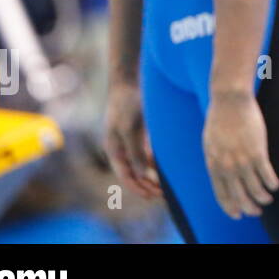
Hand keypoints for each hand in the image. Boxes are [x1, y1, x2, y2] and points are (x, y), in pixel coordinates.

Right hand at [104, 80, 160, 199]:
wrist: (126, 81)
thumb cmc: (127, 104)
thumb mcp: (131, 129)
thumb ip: (135, 152)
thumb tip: (140, 175)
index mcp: (114, 149)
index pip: (126, 176)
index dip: (139, 188)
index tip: (152, 196)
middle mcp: (119, 148)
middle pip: (132, 173)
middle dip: (146, 185)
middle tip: (163, 195)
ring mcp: (126, 141)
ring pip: (138, 165)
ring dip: (150, 176)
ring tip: (164, 185)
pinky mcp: (135, 133)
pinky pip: (143, 153)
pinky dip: (151, 162)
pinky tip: (162, 167)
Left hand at [203, 90, 278, 218]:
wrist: (230, 100)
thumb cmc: (219, 118)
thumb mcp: (210, 143)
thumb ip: (215, 160)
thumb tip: (220, 172)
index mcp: (214, 165)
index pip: (222, 194)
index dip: (231, 207)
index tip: (238, 214)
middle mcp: (227, 167)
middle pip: (239, 196)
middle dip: (249, 208)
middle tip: (257, 212)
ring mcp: (243, 160)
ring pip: (255, 189)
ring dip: (263, 198)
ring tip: (268, 199)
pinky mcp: (258, 151)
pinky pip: (266, 175)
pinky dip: (271, 184)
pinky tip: (275, 186)